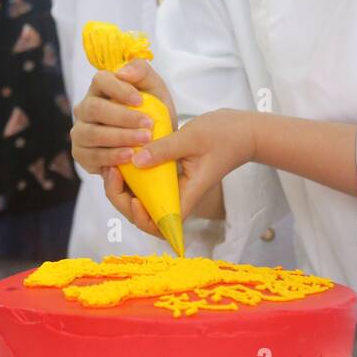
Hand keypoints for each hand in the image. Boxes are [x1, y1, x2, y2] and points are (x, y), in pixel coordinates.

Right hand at [70, 59, 176, 176]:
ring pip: (91, 134)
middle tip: (148, 129)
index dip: (119, 89)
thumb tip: (123, 73)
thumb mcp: (154, 88)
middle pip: (94, 108)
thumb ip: (141, 71)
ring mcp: (80, 132)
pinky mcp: (81, 154)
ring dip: (118, 140)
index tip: (140, 101)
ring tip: (141, 146)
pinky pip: (91, 158)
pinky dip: (109, 161)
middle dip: (123, 118)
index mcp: (100, 88)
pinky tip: (127, 162)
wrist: (154, 142)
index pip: (100, 80)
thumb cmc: (152, 110)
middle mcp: (85, 108)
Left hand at [104, 109, 251, 236]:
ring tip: (114, 165)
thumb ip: (164, 150)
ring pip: (144, 201)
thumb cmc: (224, 135)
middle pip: (145, 216)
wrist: (244, 131)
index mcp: (188, 194)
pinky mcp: (172, 177)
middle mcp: (179, 196)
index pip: (162, 224)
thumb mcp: (192, 137)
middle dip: (123, 200)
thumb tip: (135, 162)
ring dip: (125, 189)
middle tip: (112, 172)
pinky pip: (148, 185)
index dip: (142, 219)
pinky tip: (124, 159)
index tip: (134, 198)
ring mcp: (175, 188)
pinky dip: (134, 178)